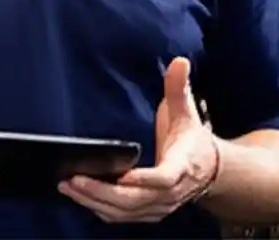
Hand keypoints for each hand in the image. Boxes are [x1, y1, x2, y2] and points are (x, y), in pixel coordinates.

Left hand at [59, 57, 218, 223]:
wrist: (210, 171)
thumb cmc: (192, 140)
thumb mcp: (187, 113)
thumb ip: (179, 88)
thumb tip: (180, 62)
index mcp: (181, 167)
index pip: (162, 179)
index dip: (142, 179)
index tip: (119, 175)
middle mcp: (170, 193)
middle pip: (135, 200)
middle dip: (103, 192)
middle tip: (73, 179)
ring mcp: (159, 206)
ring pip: (125, 212)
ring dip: (95, 202)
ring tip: (67, 186)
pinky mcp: (148, 212)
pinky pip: (122, 217)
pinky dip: (100, 208)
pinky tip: (79, 196)